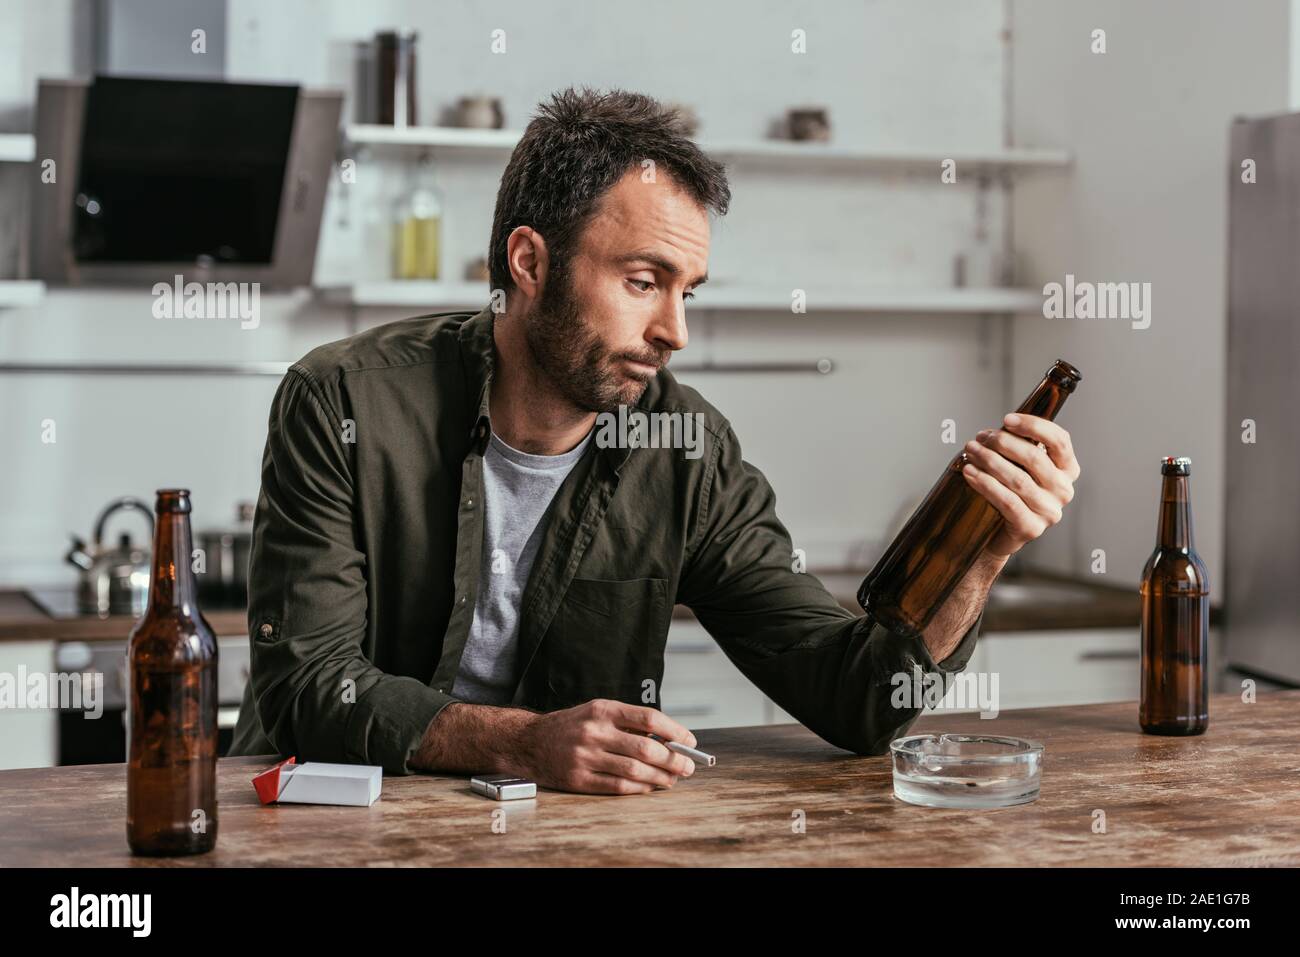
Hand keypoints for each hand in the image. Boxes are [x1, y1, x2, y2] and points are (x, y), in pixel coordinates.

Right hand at [516, 698, 697, 794]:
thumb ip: (630, 722)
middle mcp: (594, 732)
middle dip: (673, 760)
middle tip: (687, 766)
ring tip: (672, 779)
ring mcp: (585, 757)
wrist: (530, 741)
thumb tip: (670, 740)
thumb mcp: (598, 712)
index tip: (689, 741)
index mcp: (603, 710)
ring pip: (634, 771)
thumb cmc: (573, 726)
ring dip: (660, 777)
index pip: (648, 718)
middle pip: (645, 749)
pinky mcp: (578, 779)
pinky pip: (617, 787)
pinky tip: (650, 787)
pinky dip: (639, 789)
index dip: (674, 731)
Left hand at [960, 412, 1080, 558]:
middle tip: (979, 438)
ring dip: (990, 461)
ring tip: (970, 451)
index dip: (1033, 426)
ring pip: (1018, 479)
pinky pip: (1007, 501)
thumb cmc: (1009, 492)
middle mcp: (1064, 490)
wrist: (998, 535)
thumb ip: (1016, 448)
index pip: (1060, 440)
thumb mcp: (1019, 467)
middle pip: (1035, 458)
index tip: (1007, 419)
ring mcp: (1050, 511)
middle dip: (1003, 443)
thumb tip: (992, 431)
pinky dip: (986, 484)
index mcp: (1067, 470)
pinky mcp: (1031, 528)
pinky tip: (970, 473)